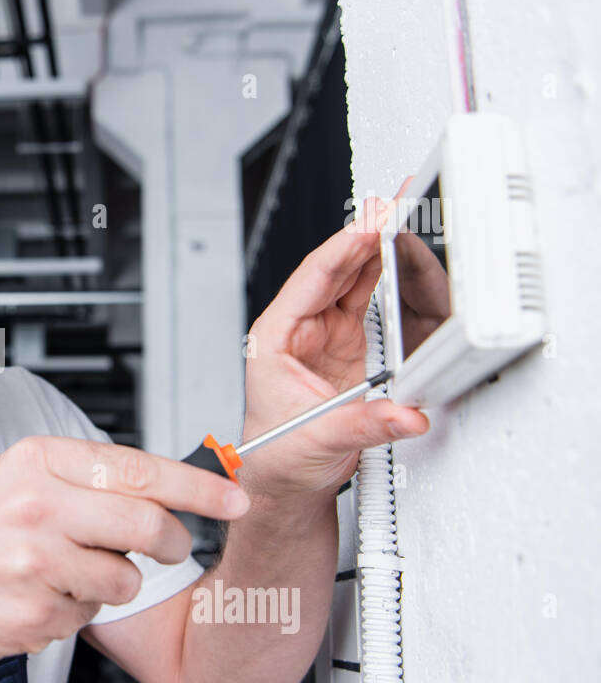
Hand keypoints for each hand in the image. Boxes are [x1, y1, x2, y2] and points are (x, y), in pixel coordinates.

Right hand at [0, 434, 247, 663]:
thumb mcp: (19, 482)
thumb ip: (87, 479)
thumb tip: (164, 486)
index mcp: (38, 461)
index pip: (140, 468)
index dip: (199, 486)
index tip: (235, 496)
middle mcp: (38, 504)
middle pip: (149, 525)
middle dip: (174, 543)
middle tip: (173, 549)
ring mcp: (36, 559)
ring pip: (127, 578)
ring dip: (114, 584)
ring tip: (70, 574)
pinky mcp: (37, 608)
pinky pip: (92, 614)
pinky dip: (77, 611)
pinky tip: (40, 597)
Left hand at [238, 182, 430, 499]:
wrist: (282, 480)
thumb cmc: (278, 457)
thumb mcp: (320, 440)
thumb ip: (366, 426)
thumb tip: (407, 415)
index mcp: (274, 339)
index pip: (312, 280)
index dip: (343, 249)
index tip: (370, 225)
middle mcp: (296, 329)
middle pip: (333, 269)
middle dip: (363, 233)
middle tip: (395, 202)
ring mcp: (322, 334)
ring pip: (349, 277)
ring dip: (374, 247)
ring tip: (401, 214)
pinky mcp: (344, 344)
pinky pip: (364, 297)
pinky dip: (382, 273)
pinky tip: (399, 252)